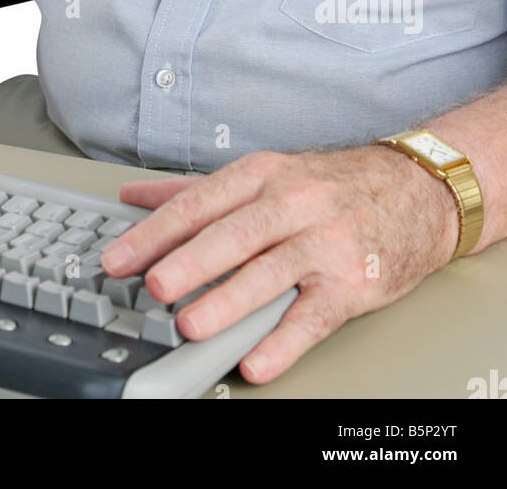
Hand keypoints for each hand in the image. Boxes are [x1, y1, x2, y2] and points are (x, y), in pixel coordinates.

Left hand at [102, 144, 459, 382]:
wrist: (415, 192)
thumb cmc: (330, 186)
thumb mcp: (265, 174)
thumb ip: (196, 190)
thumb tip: (135, 198)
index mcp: (262, 176)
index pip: (199, 204)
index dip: (155, 232)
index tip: (119, 258)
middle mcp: (292, 204)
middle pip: (234, 234)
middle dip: (190, 261)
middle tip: (153, 286)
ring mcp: (324, 243)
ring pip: (271, 272)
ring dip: (229, 301)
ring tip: (191, 324)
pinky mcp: (352, 283)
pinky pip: (315, 315)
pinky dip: (285, 339)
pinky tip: (257, 359)